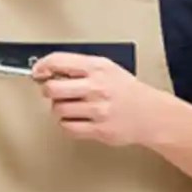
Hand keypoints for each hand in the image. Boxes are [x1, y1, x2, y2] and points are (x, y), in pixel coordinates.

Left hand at [31, 52, 165, 146]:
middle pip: (52, 89)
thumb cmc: (127, 91)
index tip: (37, 72)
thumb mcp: (106, 68)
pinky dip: (67, 124)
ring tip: (72, 106)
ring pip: (58, 109)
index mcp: (97, 68)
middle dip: (48, 91)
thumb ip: (79, 67)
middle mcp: (97, 87)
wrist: (153, 114)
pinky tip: (77, 119)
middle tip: (55, 92)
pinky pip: (67, 127)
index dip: (42, 66)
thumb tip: (48, 69)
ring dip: (59, 109)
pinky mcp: (99, 129)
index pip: (58, 61)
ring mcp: (98, 109)